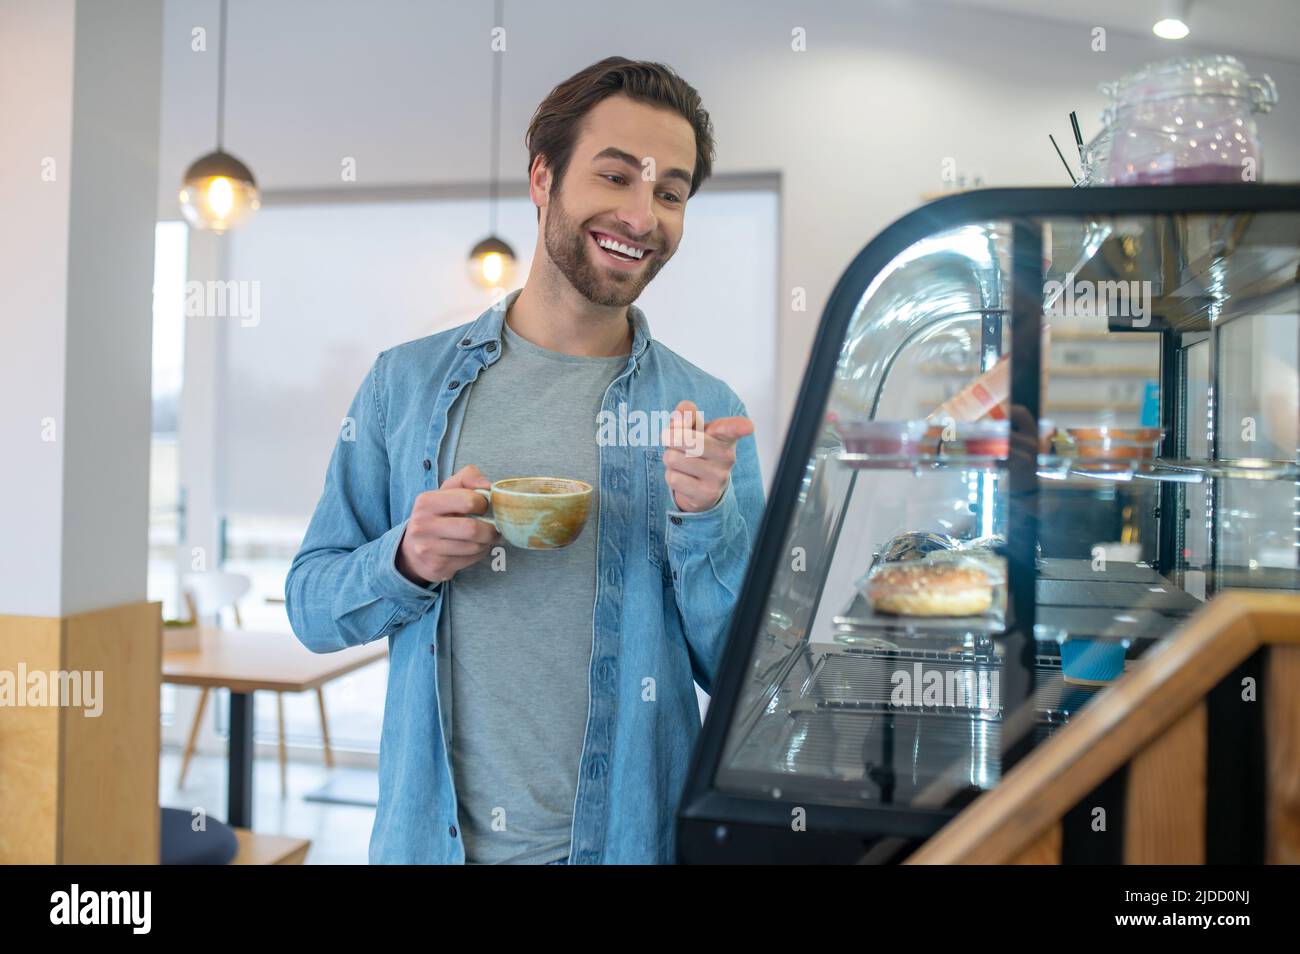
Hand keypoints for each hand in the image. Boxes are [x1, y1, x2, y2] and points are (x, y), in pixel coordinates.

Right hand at [396, 465, 500, 584]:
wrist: (414, 548)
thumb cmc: (438, 514)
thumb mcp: (447, 490)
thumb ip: (468, 477)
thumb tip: (488, 486)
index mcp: (426, 501)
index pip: (468, 501)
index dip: (484, 503)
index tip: (484, 506)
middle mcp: (423, 525)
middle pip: (472, 529)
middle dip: (491, 529)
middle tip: (495, 527)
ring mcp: (428, 548)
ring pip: (474, 546)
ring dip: (487, 542)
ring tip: (485, 536)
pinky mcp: (437, 566)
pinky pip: (470, 560)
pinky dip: (479, 553)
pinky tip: (474, 548)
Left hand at [659, 400, 753, 512]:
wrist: (699, 486)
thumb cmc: (694, 449)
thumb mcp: (690, 427)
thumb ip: (684, 415)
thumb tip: (678, 421)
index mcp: (724, 436)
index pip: (731, 429)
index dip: (738, 426)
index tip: (747, 427)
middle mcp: (727, 456)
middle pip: (685, 439)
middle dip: (670, 439)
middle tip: (676, 442)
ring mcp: (719, 476)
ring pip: (673, 458)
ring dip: (669, 459)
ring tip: (682, 463)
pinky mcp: (707, 494)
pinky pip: (673, 478)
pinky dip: (671, 476)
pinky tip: (684, 478)